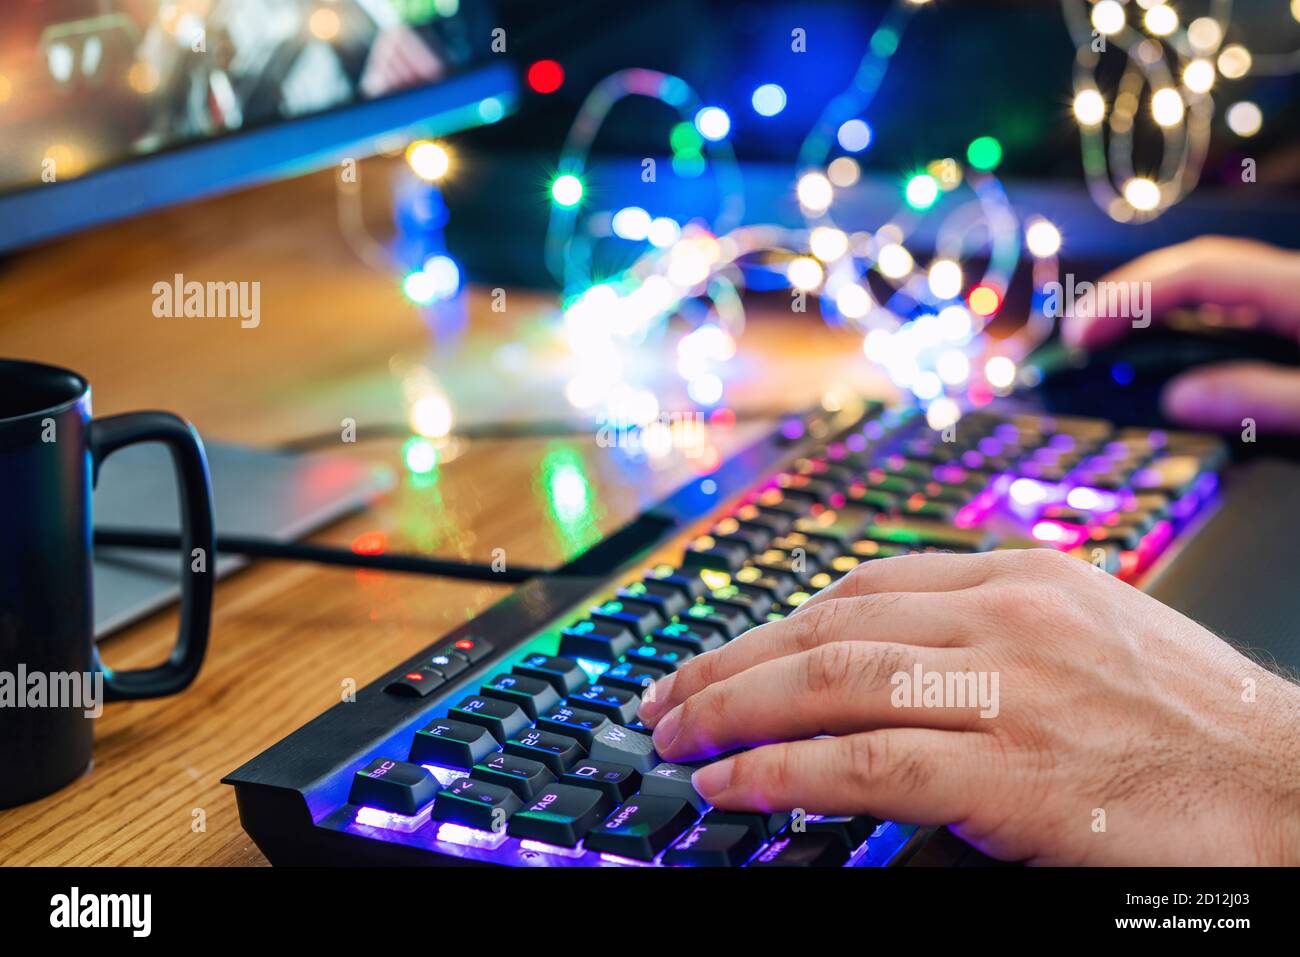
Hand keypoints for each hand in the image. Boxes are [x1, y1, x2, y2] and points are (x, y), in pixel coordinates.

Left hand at [637, 550, 1299, 864]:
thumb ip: (982, 631)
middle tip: (666, 697)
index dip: (774, 624)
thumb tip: (878, 659)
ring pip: (830, 682)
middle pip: (825, 625)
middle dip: (729, 663)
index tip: (724, 654)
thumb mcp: (1084, 634)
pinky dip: (782, 772)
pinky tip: (731, 786)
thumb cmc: (1187, 719)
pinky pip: (866, 764)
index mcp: (1018, 575)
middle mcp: (1004, 616)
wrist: (1290, 785)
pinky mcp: (1012, 771)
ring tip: (675, 738)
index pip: (860, 587)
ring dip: (732, 710)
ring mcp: (1007, 688)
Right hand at [1061, 236, 1299, 433]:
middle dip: (1129, 292)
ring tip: (1107, 334)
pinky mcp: (1298, 322)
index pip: (1199, 273)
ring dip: (1153, 303)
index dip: (1132, 297)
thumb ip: (1262, 399)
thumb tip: (1177, 400)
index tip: (1082, 334)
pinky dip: (1185, 319)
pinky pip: (1232, 308)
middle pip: (1197, 266)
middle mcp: (1293, 283)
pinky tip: (1167, 345)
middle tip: (1077, 333)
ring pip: (1213, 285)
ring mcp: (1295, 300)